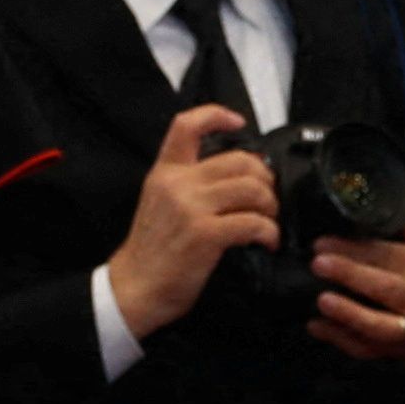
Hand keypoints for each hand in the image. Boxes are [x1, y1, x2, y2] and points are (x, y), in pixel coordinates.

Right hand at [106, 106, 280, 339]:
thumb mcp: (158, 202)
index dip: (216, 115)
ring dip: (270, 205)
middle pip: (239, 160)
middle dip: (264, 178)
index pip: (186, 126)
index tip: (238, 122)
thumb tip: (234, 176)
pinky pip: (254, 222)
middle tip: (267, 197)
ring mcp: (191, 207)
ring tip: (269, 220)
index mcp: (165, 172)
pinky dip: (269, 232)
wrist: (134, 289)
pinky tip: (266, 241)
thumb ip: (187, 182)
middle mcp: (178, 183)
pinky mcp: (205, 234)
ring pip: (252, 188)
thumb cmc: (151, 251)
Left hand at [309, 208, 404, 373]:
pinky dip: (340, 339)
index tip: (325, 241)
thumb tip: (372, 203)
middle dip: (349, 275)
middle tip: (318, 262)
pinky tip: (317, 326)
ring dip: (348, 313)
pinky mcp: (394, 351)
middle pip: (385, 288)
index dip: (358, 249)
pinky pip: (366, 349)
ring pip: (378, 326)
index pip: (393, 256)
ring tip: (321, 299)